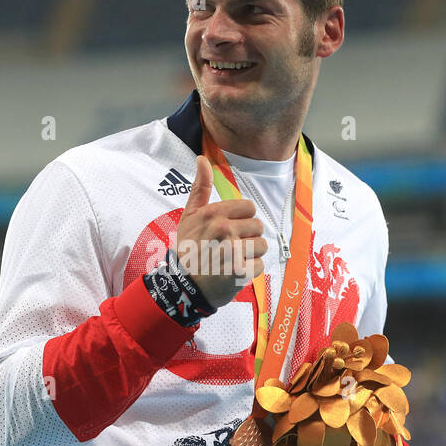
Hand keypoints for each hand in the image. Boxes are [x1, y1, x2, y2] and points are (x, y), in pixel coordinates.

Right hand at [175, 155, 267, 308]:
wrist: (182, 287)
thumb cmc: (188, 250)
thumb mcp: (189, 216)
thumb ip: (199, 188)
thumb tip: (202, 159)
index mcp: (213, 213)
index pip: (250, 208)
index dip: (242, 220)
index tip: (229, 231)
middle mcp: (223, 229)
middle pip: (258, 227)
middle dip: (248, 238)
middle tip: (230, 249)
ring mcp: (232, 250)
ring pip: (262, 246)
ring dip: (252, 255)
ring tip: (233, 261)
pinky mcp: (239, 271)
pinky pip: (260, 265)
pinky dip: (250, 272)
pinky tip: (235, 273)